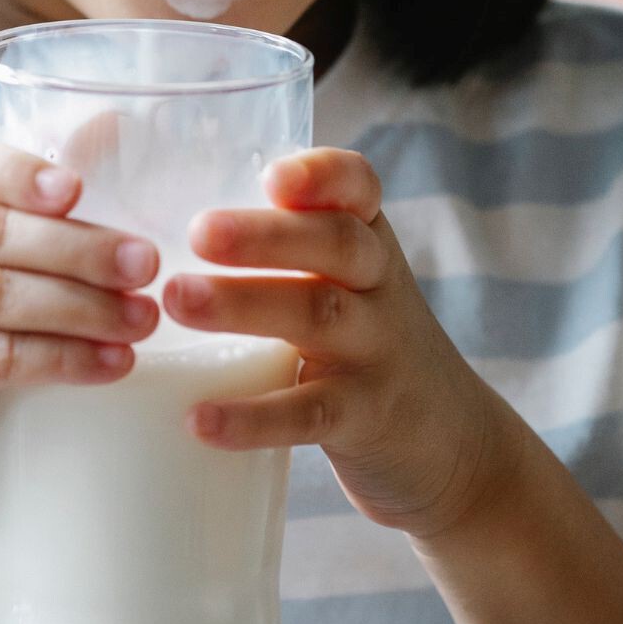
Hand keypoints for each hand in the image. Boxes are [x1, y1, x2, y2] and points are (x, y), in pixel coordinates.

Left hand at [163, 147, 522, 536]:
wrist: (458, 448)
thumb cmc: (371, 357)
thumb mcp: (352, 292)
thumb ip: (291, 257)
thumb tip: (163, 240)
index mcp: (368, 249)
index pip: (358, 190)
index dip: (321, 175)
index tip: (271, 176)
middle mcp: (380, 290)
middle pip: (335, 245)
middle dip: (265, 234)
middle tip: (198, 232)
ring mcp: (376, 354)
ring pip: (318, 316)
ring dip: (243, 304)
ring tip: (176, 300)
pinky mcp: (365, 419)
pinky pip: (308, 413)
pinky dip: (253, 417)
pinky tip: (200, 419)